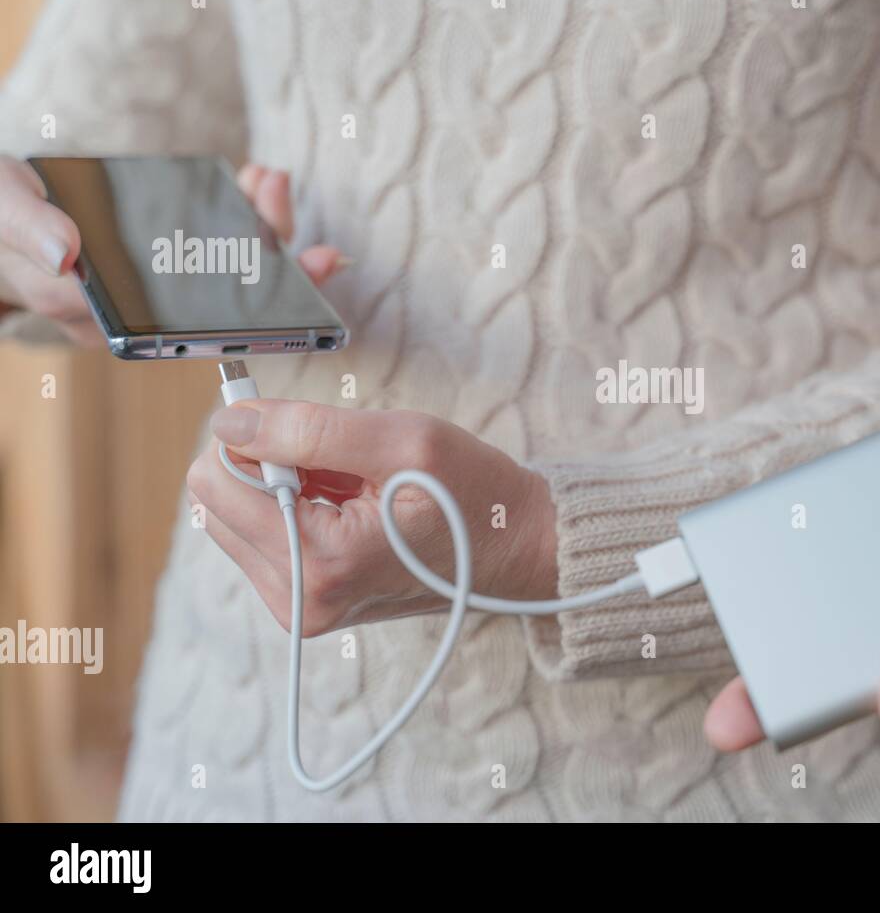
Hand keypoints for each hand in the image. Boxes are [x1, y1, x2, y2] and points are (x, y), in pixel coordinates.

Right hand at [0, 157, 344, 343]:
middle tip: (274, 194)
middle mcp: (132, 314)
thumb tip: (64, 253)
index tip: (277, 269)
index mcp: (96, 317)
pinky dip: (241, 215)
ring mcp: (151, 293)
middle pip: (219, 300)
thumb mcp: (2, 205)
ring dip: (258, 225)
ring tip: (268, 178)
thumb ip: (28, 227)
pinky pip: (217, 251)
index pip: (179, 325)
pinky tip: (256, 182)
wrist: (1, 207)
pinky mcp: (163, 267)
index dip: (236, 307)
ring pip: (225, 273)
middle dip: (262, 247)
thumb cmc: (0, 209)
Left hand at [187, 399, 558, 635]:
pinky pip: (264, 536)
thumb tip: (230, 421)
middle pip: (217, 501)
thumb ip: (308, 429)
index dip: (254, 437)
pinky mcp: (305, 602)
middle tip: (339, 466)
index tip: (304, 427)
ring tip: (351, 490)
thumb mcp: (402, 441)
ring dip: (283, 487)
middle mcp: (299, 598)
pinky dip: (295, 509)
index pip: (217, 482)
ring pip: (235, 517)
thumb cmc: (471, 494)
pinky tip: (348, 508)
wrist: (513, 548)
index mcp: (321, 563)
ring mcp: (299, 607)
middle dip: (268, 465)